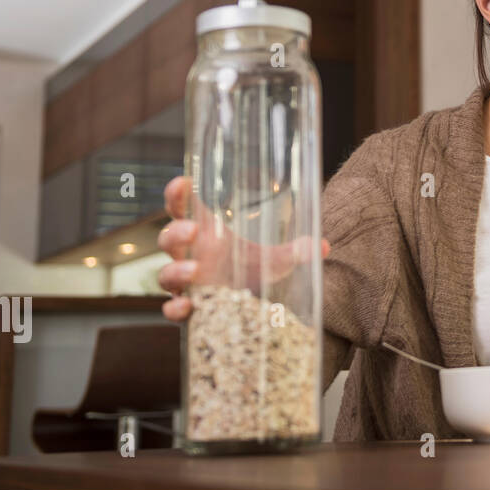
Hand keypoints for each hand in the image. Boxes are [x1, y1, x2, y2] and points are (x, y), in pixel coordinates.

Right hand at [156, 175, 329, 322]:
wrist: (249, 306)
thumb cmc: (254, 270)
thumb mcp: (276, 259)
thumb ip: (296, 251)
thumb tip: (324, 246)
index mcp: (207, 234)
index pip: (182, 209)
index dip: (177, 195)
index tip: (183, 180)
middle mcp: (191, 255)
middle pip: (169, 238)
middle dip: (176, 232)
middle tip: (193, 231)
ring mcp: (188, 283)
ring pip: (165, 273)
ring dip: (175, 270)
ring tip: (194, 269)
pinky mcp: (190, 307)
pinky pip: (171, 309)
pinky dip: (174, 309)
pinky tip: (186, 307)